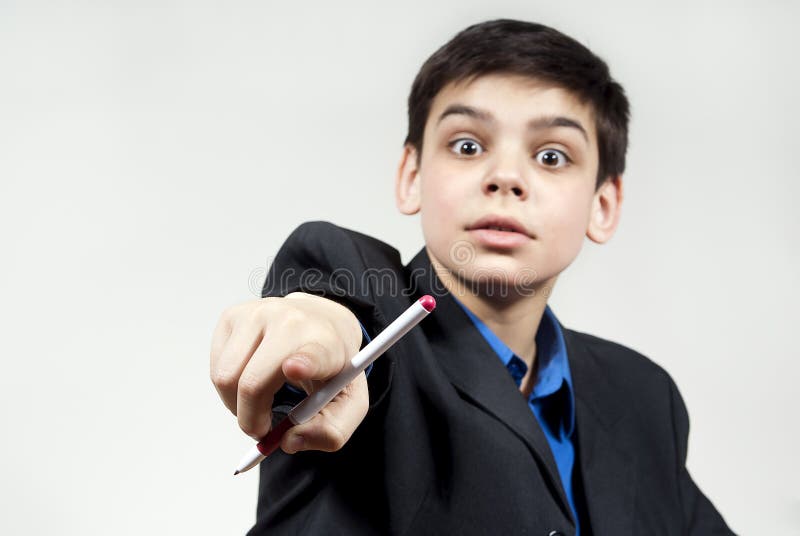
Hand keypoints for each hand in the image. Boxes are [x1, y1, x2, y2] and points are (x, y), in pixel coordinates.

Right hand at [210, 292, 367, 453]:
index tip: (295, 369)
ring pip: (225, 378)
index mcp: (326, 345)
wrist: (321, 321)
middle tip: (261, 429)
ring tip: (260, 400)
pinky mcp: (232, 316)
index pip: (314, 354)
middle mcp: (290, 323)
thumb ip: (330, 432)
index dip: (303, 364)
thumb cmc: (332, 365)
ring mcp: (257, 314)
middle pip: (253, 382)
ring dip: (236, 404)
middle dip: (251, 419)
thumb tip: (288, 440)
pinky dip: (228, 387)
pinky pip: (216, 368)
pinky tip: (252, 376)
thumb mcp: (349, 403)